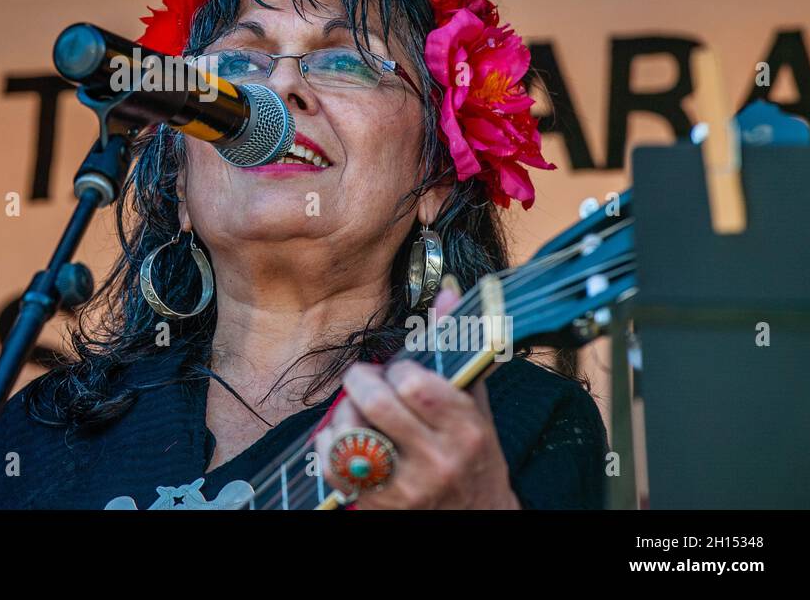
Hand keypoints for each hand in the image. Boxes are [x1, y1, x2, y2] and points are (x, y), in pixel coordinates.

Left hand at [313, 289, 519, 509]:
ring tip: (358, 412)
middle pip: (375, 403)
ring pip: (349, 432)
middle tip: (365, 381)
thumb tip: (449, 290)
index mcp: (465, 429)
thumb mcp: (474, 406)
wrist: (480, 520)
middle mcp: (436, 460)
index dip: (395, 368)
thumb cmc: (474, 457)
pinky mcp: (378, 505)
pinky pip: (333, 465)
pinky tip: (346, 440)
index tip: (397, 371)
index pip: (412, 382)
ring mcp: (406, 487)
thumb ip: (457, 348)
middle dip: (360, 381)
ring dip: (344, 413)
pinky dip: (329, 445)